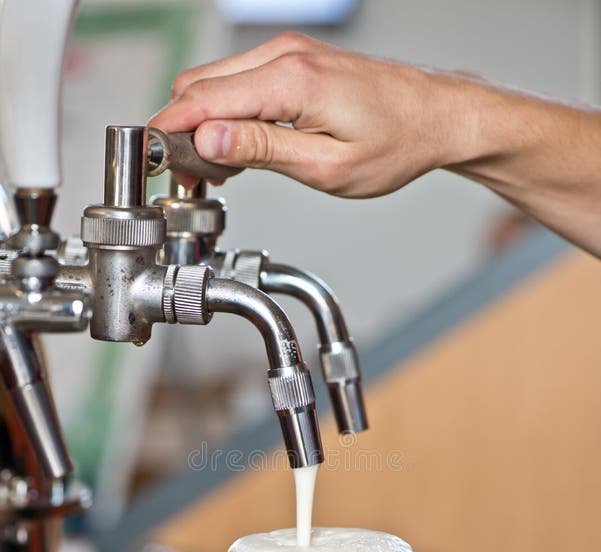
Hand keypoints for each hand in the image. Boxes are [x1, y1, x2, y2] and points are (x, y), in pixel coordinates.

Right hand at [148, 32, 476, 197]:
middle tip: (188, 179)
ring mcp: (287, 52)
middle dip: (181, 130)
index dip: (169, 134)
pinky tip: (236, 146)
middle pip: (198, 85)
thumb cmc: (394, 144)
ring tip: (214, 169)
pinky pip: (239, 80)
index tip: (156, 165)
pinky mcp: (293, 60)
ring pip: (215, 81)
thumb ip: (262, 151)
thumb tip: (207, 140)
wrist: (434, 117)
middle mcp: (283, 55)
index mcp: (289, 81)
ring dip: (202, 123)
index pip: (201, 100)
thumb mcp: (326, 166)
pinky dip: (225, 111)